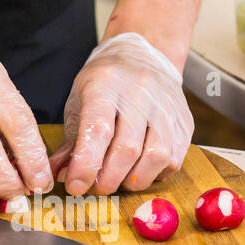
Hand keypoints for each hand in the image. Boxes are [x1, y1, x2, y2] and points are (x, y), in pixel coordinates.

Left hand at [49, 33, 192, 194]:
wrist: (145, 56)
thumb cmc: (106, 84)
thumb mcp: (79, 103)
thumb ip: (70, 143)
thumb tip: (60, 176)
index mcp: (105, 85)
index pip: (98, 129)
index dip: (86, 164)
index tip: (75, 186)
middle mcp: (140, 94)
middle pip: (127, 148)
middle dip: (108, 179)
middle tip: (96, 188)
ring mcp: (166, 108)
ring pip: (156, 158)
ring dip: (134, 181)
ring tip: (119, 180)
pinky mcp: (184, 123)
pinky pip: (173, 160)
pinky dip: (154, 174)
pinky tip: (140, 169)